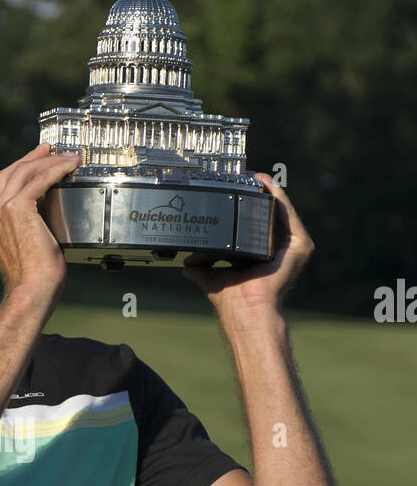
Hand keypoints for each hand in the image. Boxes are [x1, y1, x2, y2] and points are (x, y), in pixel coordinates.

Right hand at [0, 143, 80, 299]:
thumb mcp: (25, 245)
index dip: (19, 169)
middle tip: (49, 150)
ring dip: (47, 161)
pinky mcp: (15, 208)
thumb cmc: (34, 276)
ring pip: (23, 172)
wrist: (33, 289)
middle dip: (31, 157)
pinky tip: (69, 166)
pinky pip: (38, 179)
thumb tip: (45, 209)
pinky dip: (55, 169)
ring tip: (65, 157)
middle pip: (9, 173)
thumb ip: (25, 226)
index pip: (0, 186)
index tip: (36, 160)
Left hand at [181, 173, 313, 325]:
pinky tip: (266, 182)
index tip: (231, 187)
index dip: (245, 204)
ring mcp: (291, 247)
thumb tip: (186, 266)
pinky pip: (287, 212)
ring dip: (267, 189)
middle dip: (256, 193)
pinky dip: (277, 195)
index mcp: (262, 254)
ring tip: (252, 174)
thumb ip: (201, 268)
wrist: (245, 311)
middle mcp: (279, 248)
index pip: (255, 223)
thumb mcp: (212, 277)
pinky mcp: (300, 246)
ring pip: (279, 209)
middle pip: (268, 213)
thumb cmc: (232, 300)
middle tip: (241, 176)